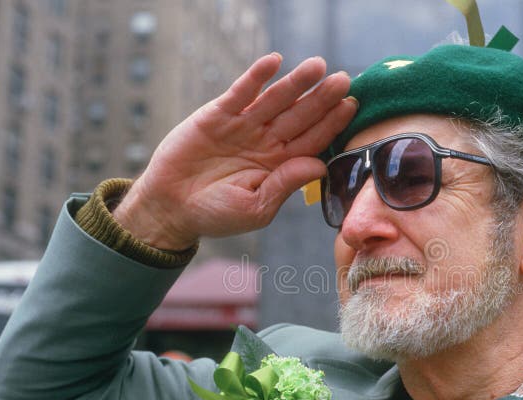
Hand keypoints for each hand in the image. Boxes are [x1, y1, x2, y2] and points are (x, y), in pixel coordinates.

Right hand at [113, 53, 355, 249]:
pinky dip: (256, 77)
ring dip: (296, 83)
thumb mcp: (256, 207)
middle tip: (344, 80)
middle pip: (300, 116)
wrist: (171, 208)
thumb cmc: (217, 214)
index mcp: (281, 164)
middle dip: (322, 98)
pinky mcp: (218, 116)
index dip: (332, 123)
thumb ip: (285, 185)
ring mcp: (244, 126)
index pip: (312, 140)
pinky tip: (274, 62)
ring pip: (275, 100)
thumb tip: (319, 166)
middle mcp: (267, 141)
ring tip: (317, 66)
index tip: (351, 106)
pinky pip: (241, 92)